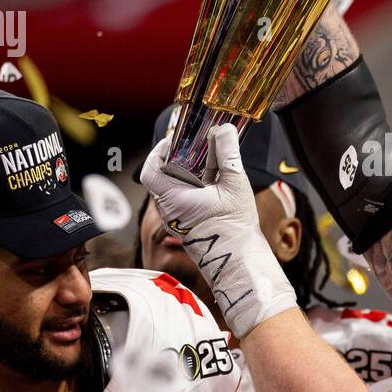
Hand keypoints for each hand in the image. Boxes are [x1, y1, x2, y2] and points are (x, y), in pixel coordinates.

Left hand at [139, 124, 296, 337]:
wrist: (239, 262)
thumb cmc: (234, 228)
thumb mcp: (234, 184)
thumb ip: (228, 154)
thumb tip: (226, 129)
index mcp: (173, 199)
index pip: (151, 170)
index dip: (159, 152)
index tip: (174, 139)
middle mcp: (170, 209)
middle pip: (164, 176)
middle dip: (179, 157)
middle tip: (196, 142)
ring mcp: (178, 218)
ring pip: (176, 186)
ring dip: (189, 170)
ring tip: (208, 156)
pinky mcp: (189, 223)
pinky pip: (185, 197)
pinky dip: (196, 183)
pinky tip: (215, 176)